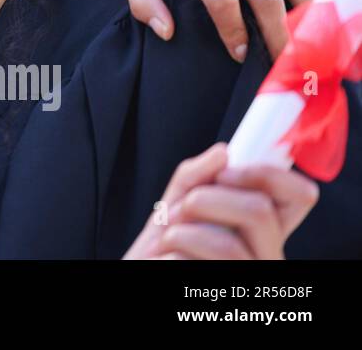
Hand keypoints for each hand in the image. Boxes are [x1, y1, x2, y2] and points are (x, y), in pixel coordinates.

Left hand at [124, 143, 318, 258]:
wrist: (146, 269)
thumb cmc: (165, 243)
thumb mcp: (177, 203)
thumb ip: (196, 177)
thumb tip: (223, 154)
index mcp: (264, 228)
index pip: (300, 196)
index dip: (269, 174)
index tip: (225, 171)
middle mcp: (267, 254)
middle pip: (260, 212)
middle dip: (206, 199)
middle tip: (182, 209)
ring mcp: (250, 275)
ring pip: (227, 246)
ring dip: (180, 232)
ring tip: (168, 239)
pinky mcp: (224, 291)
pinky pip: (192, 265)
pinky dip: (167, 256)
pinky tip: (167, 260)